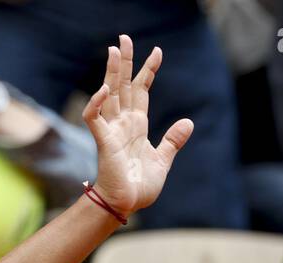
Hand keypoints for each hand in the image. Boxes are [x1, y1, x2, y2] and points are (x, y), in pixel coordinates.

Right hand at [81, 35, 192, 215]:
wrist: (126, 205)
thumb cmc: (139, 187)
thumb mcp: (163, 160)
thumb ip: (173, 141)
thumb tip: (188, 122)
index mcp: (137, 126)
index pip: (140, 91)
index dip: (147, 71)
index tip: (157, 51)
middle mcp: (123, 124)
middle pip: (122, 86)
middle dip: (124, 62)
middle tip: (124, 38)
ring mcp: (112, 131)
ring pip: (109, 95)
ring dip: (111, 73)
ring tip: (114, 50)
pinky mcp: (104, 142)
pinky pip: (94, 119)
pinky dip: (96, 103)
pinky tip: (103, 89)